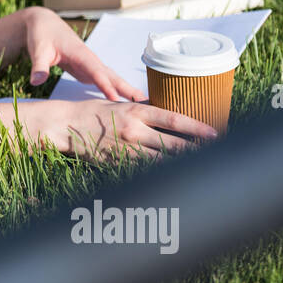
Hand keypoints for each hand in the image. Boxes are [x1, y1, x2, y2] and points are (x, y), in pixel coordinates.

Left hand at [20, 7, 144, 100]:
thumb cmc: (42, 35)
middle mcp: (90, 60)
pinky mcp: (89, 71)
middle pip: (112, 76)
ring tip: (146, 105)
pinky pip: (106, 83)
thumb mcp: (38, 50)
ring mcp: (91, 66)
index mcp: (80, 54)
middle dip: (128, 89)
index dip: (106, 85)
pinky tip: (126, 103)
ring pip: (113, 80)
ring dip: (128, 91)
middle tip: (146, 104)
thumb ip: (38, 66)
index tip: (117, 98)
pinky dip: (118, 91)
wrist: (45, 25)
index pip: (96, 71)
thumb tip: (35, 82)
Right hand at [32, 98, 216, 160]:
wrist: (64, 125)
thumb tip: (167, 114)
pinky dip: (158, 174)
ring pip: (161, 160)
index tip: (216, 133)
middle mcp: (134, 130)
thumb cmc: (91, 112)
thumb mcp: (118, 104)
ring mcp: (125, 149)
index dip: (198, 128)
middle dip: (197, 149)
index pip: (174, 120)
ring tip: (201, 168)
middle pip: (173, 143)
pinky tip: (173, 178)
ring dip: (181, 164)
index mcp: (136, 111)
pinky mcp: (116, 163)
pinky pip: (142, 171)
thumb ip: (142, 110)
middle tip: (218, 153)